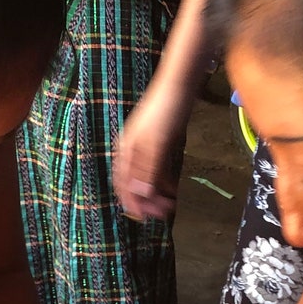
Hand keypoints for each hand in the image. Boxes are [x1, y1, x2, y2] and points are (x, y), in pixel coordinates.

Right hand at [113, 78, 191, 221]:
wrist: (179, 85)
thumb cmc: (165, 111)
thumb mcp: (156, 143)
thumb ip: (148, 169)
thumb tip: (139, 195)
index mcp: (127, 151)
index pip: (123, 185)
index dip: (133, 203)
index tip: (145, 219)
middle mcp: (132, 151)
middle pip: (134, 183)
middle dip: (147, 201)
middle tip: (163, 213)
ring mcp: (145, 147)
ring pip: (146, 177)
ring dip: (156, 193)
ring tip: (169, 204)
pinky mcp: (158, 143)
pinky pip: (157, 168)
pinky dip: (163, 180)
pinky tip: (172, 188)